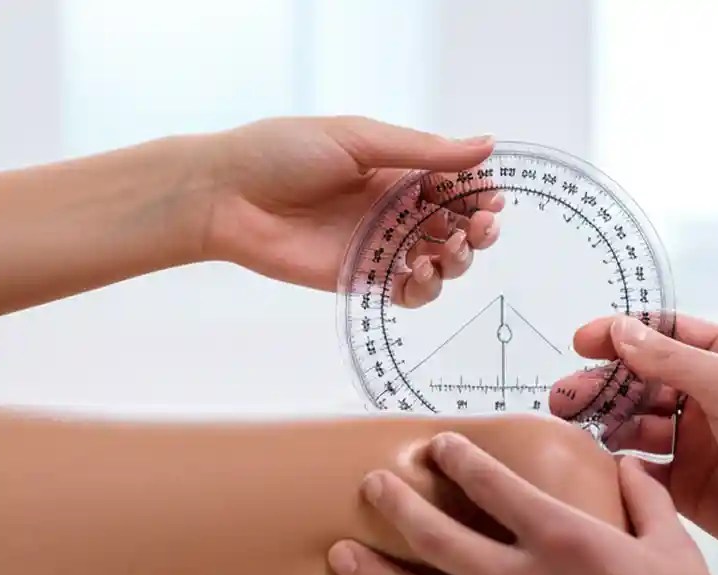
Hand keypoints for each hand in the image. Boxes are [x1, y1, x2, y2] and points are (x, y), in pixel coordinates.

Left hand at [198, 116, 504, 305]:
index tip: (492, 199)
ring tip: (448, 252)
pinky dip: (427, 289)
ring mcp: (382, 246)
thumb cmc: (283, 153)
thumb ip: (424, 152)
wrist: (226, 195)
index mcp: (398, 170)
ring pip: (443, 262)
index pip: (457, 185)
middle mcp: (396, 209)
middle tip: (478, 228)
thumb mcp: (360, 139)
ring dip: (459, 260)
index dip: (480, 194)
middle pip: (458, 227)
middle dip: (478, 229)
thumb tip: (487, 147)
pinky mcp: (363, 278)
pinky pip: (410, 292)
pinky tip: (421, 274)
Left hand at [327, 433, 717, 574]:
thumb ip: (643, 499)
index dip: (458, 458)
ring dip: (376, 571)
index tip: (440, 446)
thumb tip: (626, 468)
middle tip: (372, 486)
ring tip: (342, 554)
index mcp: (563, 539)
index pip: (492, 484)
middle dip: (396, 503)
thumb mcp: (674, 549)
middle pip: (436, 534)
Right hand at [559, 314, 717, 574]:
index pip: (666, 335)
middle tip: (564, 396)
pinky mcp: (696, 489)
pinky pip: (647, 472)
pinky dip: (622, 466)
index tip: (581, 342)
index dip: (622, 335)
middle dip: (603, 384)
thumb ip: (674, 359)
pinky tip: (603, 463)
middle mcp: (715, 398)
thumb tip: (623, 332)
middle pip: (644, 380)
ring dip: (605, 422)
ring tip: (570, 425)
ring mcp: (704, 444)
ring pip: (638, 426)